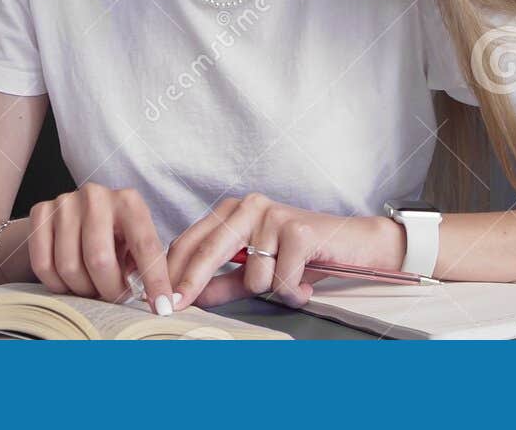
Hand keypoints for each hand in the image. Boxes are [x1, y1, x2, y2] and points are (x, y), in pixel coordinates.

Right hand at [27, 182, 176, 314]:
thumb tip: (163, 304)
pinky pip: (43, 265)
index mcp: (129, 201)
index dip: (155, 281)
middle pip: (99, 260)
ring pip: (69, 267)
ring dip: (83, 289)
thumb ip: (148, 268)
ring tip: (93, 287)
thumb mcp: (136, 245)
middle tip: (115, 298)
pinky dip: (57, 285)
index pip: (146, 246)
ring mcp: (65, 202)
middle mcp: (96, 196)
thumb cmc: (115, 236)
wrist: (74, 213)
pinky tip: (69, 283)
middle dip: (109, 290)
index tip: (162, 308)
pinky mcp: (40, 212)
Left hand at [167, 194, 402, 307]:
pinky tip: (307, 282)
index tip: (158, 299)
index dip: (171, 272)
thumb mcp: (256, 272)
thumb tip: (188, 299)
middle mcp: (248, 206)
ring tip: (293, 282)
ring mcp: (273, 215)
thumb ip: (221, 283)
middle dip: (190, 284)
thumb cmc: (304, 256)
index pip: (190, 242)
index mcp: (232, 212)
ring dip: (273, 291)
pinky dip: (294, 291)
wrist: (357, 244)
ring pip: (251, 276)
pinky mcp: (298, 229)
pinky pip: (280, 279)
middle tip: (174, 308)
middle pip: (207, 251)